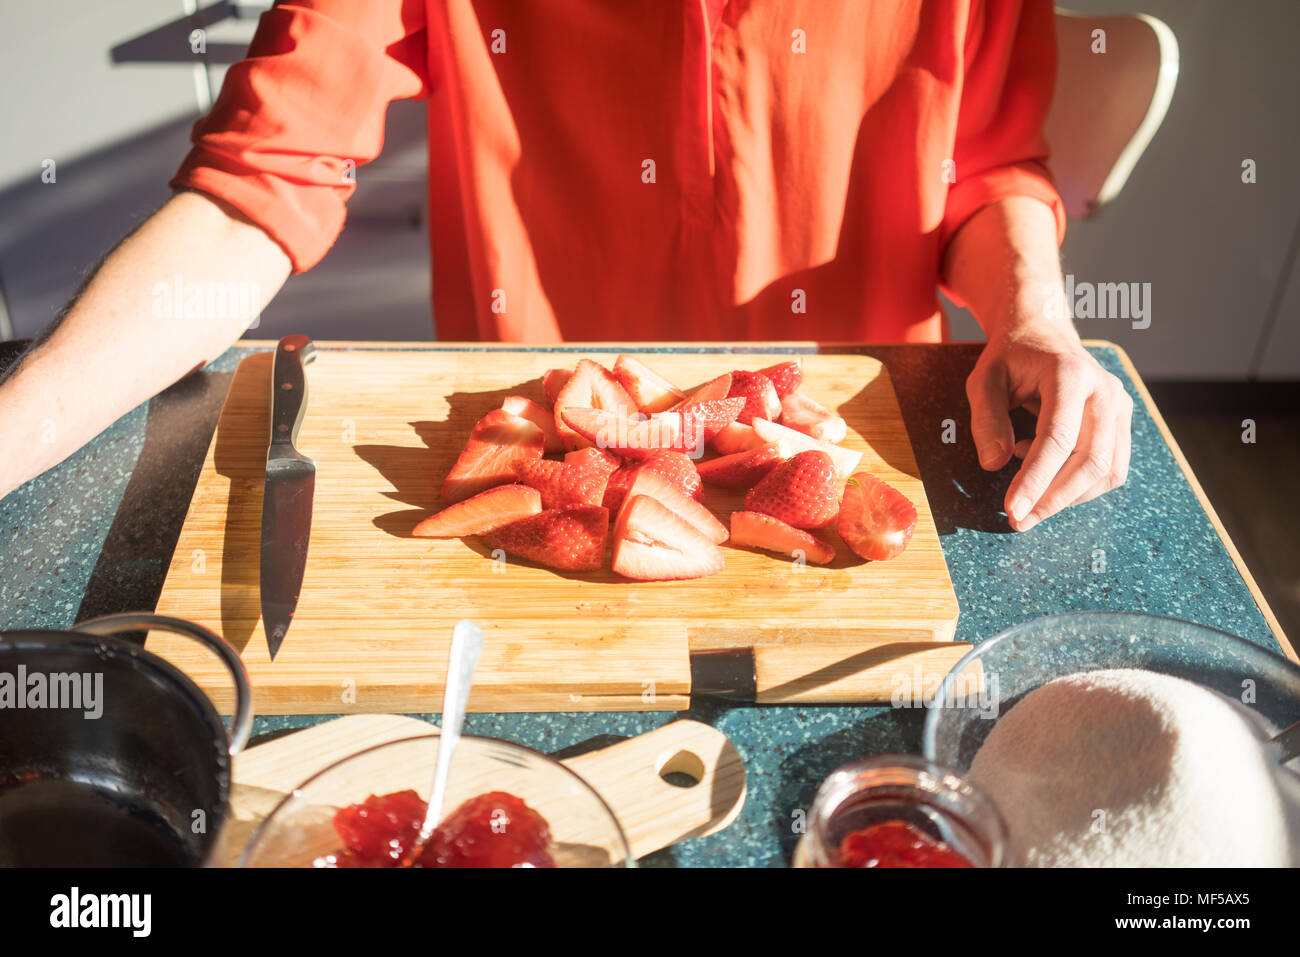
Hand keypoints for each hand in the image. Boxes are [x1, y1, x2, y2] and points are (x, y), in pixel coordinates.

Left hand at [966, 327, 1132, 531]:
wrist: (1043, 333)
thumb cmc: (1011, 356)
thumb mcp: (983, 379)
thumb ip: (985, 419)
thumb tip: (994, 464)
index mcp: (1069, 373)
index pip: (1057, 438)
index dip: (1035, 480)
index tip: (1013, 511)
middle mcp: (1104, 389)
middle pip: (1091, 461)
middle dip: (1054, 499)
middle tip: (1019, 520)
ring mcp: (1119, 406)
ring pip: (1107, 471)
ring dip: (1068, 496)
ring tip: (1027, 484)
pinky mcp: (1122, 422)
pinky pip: (1112, 469)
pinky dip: (1079, 483)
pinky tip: (1046, 466)